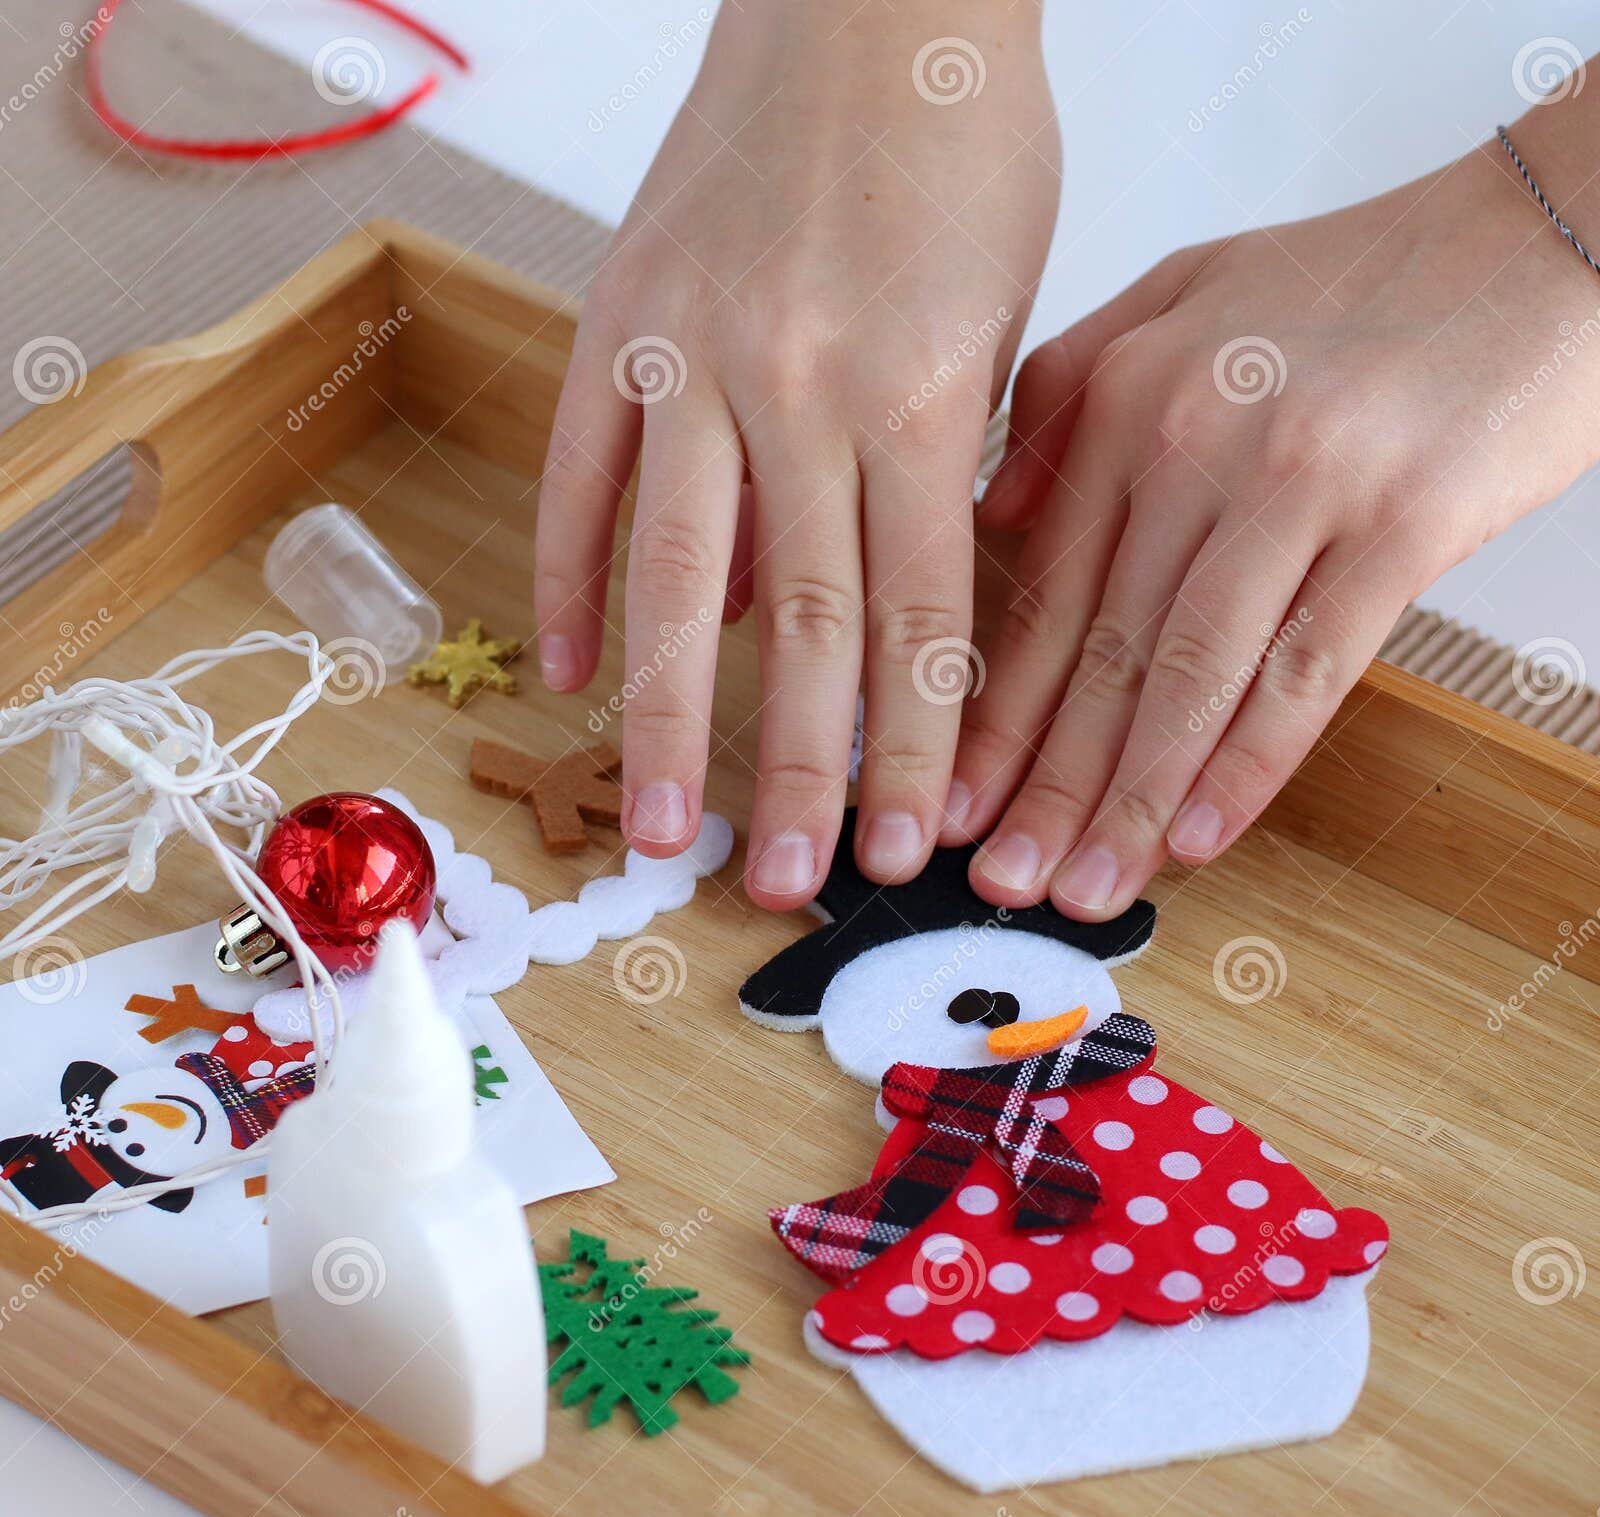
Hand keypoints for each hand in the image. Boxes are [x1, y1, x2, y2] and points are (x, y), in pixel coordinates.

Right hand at [534, 1, 1057, 906]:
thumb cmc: (959, 153)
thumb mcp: (992, 323)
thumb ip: (926, 479)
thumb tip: (826, 612)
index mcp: (917, 396)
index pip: (920, 618)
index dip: (909, 747)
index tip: (898, 848)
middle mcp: (801, 389)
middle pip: (802, 623)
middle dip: (798, 769)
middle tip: (785, 886)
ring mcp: (695, 356)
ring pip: (675, 575)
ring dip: (666, 717)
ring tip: (662, 827)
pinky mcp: (616, 318)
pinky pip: (583, 475)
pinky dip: (571, 578)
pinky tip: (568, 674)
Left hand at [949, 114, 1599, 919]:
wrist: (1543, 233)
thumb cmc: (1364, 280)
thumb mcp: (1184, 294)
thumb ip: (1070, 393)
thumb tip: (995, 514)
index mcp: (1130, 397)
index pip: (1041, 590)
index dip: (993, 713)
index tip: (958, 800)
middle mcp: (1195, 439)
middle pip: (1100, 649)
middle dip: (1044, 784)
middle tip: (1001, 880)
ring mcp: (1298, 480)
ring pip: (1188, 675)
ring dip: (1129, 801)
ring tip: (1086, 891)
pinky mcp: (1402, 519)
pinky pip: (1306, 668)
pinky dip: (1249, 763)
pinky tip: (1199, 836)